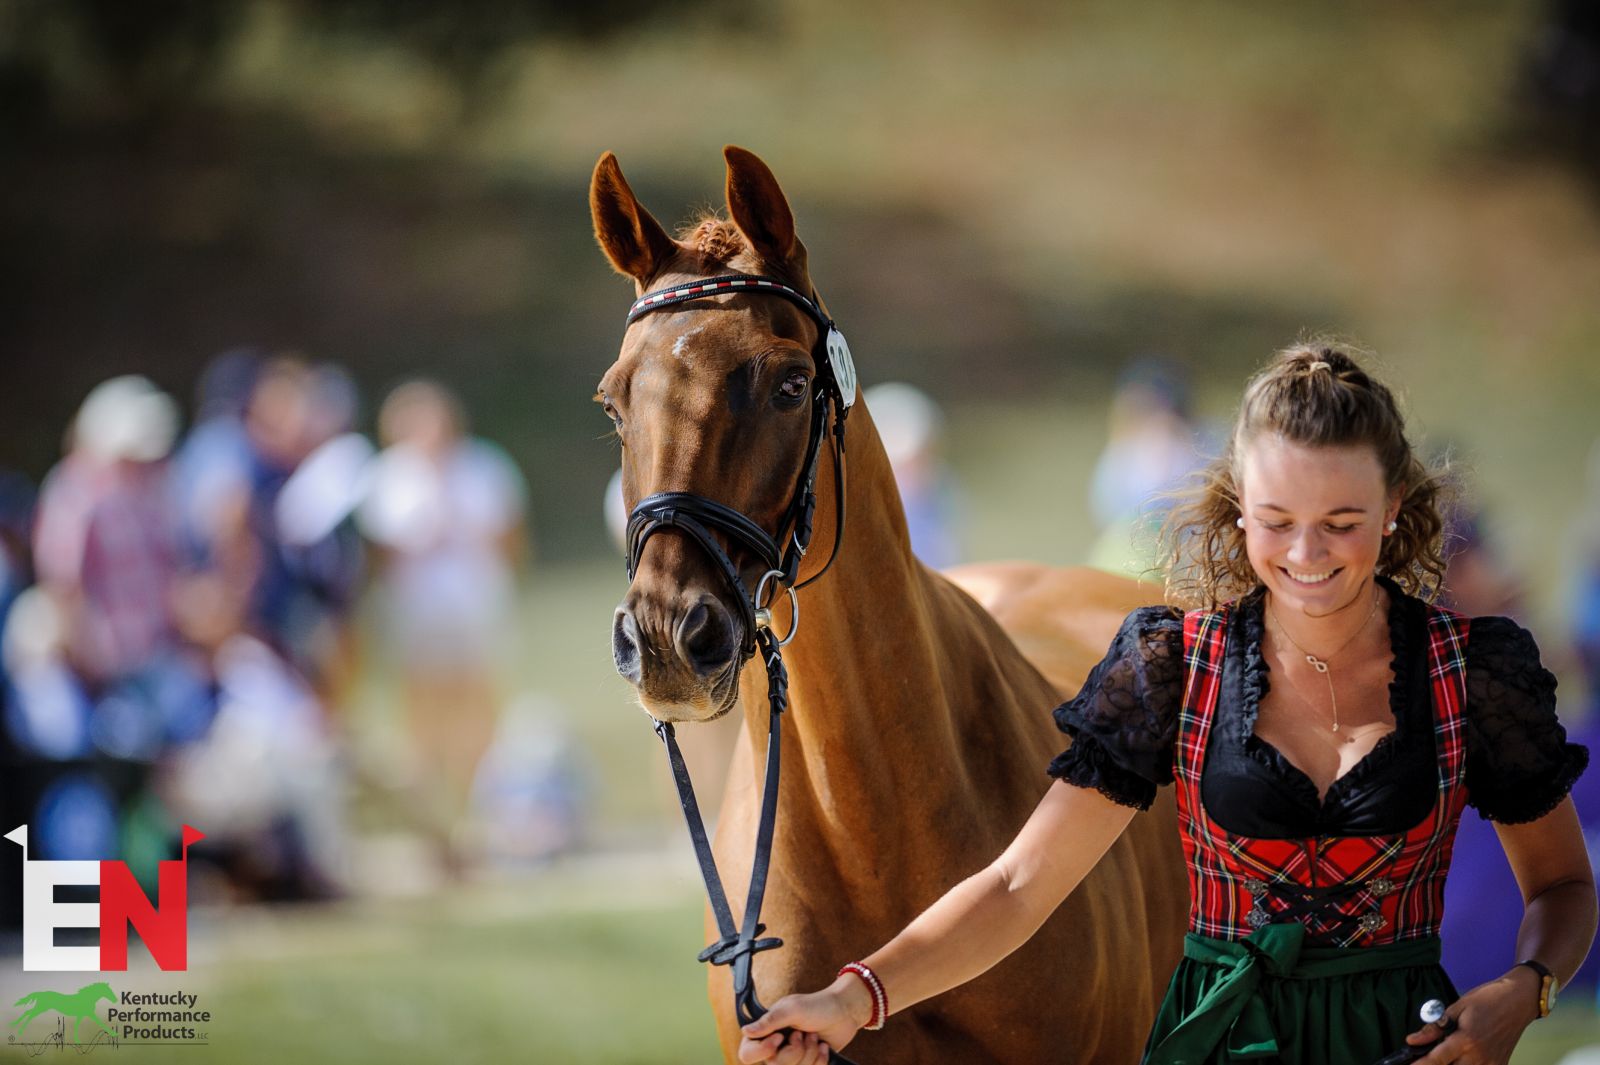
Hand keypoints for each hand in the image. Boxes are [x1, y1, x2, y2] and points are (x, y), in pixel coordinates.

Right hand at [737, 976, 871, 1063]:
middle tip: (804, 1034)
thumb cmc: (817, 1005)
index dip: (763, 1050)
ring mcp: (793, 1056)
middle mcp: (777, 1046)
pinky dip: (820, 1059)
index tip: (780, 1038)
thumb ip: (769, 1021)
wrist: (845, 1012)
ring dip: (810, 1053)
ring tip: (815, 1037)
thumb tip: (745, 1031)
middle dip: (796, 1050)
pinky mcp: (809, 1063)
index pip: (748, 1053)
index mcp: (767, 1031)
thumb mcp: (792, 1009)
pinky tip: (823, 1046)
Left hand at [1403, 968, 1541, 1063]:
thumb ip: (1434, 1028)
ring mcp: (1492, 1064)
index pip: (1437, 1060)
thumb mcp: (1456, 1007)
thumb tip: (1412, 1041)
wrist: (1519, 1000)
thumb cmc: (1488, 999)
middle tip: (1423, 1058)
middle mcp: (1480, 1057)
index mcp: (1466, 1040)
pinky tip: (1460, 1058)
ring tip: (1443, 1056)